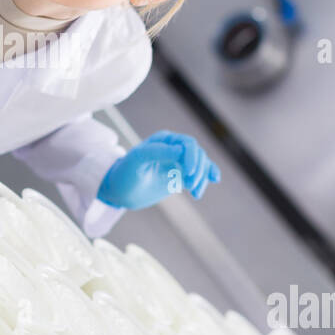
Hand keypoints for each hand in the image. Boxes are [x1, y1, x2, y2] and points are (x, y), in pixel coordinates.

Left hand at [96, 130, 220, 209]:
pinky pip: (199, 173)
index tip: (189, 173)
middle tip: (191, 187)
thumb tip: (181, 150)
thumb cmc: (125, 173)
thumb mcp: (137, 161)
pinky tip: (214, 179)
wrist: (120, 191)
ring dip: (202, 177)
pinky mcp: (180, 174)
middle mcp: (173, 147)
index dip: (192, 157)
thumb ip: (156, 152)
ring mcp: (178, 161)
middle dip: (198, 170)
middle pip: (197, 154)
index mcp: (163, 140)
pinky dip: (207, 176)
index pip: (186, 144)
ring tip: (196, 194)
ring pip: (200, 164)